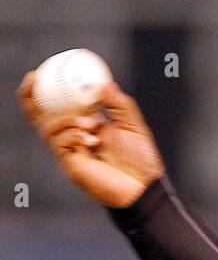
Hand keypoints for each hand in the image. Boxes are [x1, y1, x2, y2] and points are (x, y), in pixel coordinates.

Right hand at [18, 73, 164, 208]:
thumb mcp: (133, 125)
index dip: (46, 90)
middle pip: (39, 116)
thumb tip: (105, 83)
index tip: (43, 71)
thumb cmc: (141, 162)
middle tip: (34, 79)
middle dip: (31, 97)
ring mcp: (70, 153)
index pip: (59, 106)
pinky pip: (59, 143)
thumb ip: (120, 104)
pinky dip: (73, 135)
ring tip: (92, 124)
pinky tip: (92, 139)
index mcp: (86, 126)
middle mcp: (74, 138)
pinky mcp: (71, 165)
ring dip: (67, 119)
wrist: (144, 188)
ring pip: (48, 127)